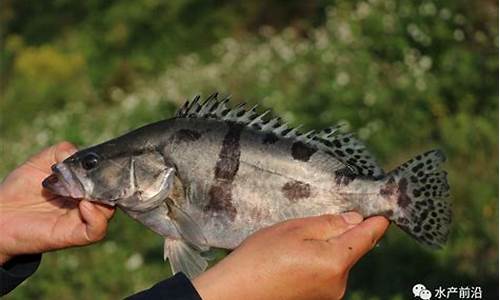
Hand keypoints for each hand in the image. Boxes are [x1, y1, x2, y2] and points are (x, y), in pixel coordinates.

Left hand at [0, 142, 114, 264]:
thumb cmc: (21, 189)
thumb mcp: (42, 161)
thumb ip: (61, 151)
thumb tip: (78, 154)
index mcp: (84, 185)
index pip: (109, 177)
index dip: (112, 169)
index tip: (107, 161)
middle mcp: (88, 202)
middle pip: (114, 193)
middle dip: (110, 183)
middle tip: (99, 175)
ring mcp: (82, 219)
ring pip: (109, 212)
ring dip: (103, 199)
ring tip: (86, 191)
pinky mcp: (74, 235)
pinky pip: (97, 230)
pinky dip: (96, 217)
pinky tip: (83, 205)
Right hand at [193, 213, 388, 299]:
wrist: (236, 293)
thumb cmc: (259, 259)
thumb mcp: (294, 229)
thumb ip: (329, 223)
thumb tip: (355, 220)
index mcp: (336, 261)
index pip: (367, 237)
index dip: (375, 222)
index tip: (382, 212)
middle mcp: (339, 283)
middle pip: (350, 249)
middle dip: (340, 233)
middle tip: (313, 223)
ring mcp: (329, 294)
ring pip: (337, 261)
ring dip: (326, 248)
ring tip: (294, 245)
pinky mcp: (318, 299)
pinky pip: (326, 273)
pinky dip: (317, 261)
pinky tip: (293, 259)